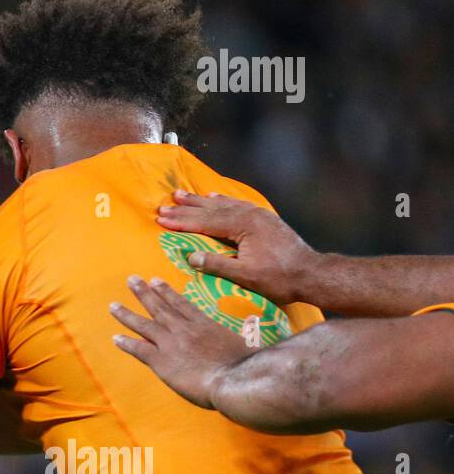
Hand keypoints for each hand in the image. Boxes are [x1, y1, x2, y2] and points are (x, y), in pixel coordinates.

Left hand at [110, 275, 250, 408]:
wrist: (234, 379)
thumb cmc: (247, 365)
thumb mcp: (247, 343)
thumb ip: (244, 335)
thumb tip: (252, 329)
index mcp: (204, 324)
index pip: (182, 304)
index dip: (167, 292)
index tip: (155, 281)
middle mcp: (184, 329)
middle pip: (160, 307)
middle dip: (144, 293)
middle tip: (131, 280)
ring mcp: (171, 344)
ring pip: (145, 325)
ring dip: (127, 314)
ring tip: (113, 305)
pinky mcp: (162, 361)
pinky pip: (140, 349)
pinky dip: (127, 343)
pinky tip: (116, 338)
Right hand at [156, 191, 318, 304]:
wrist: (312, 275)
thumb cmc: (280, 278)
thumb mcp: (246, 276)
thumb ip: (217, 265)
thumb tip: (190, 257)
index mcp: (243, 226)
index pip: (205, 222)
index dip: (182, 221)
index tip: (161, 218)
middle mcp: (250, 215)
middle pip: (211, 210)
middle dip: (186, 208)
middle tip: (164, 205)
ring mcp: (258, 215)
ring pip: (223, 204)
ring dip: (200, 201)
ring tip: (181, 194)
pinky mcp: (264, 219)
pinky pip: (237, 205)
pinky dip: (222, 201)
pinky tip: (214, 197)